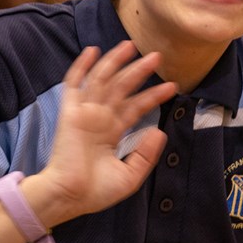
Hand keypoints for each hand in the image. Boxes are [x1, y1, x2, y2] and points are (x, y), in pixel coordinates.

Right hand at [30, 41, 175, 225]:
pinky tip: (93, 50)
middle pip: (122, 87)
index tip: (173, 87)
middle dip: (139, 71)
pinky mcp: (70, 112)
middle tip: (157, 57)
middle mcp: (99, 119)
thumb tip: (159, 131)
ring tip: (131, 45)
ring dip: (115, 61)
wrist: (69, 197)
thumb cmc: (95, 192)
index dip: (153, 96)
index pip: (136, 107)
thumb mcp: (130, 176)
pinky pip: (74, 84)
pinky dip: (81, 66)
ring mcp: (84, 113)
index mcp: (111, 133)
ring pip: (102, 80)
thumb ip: (146, 154)